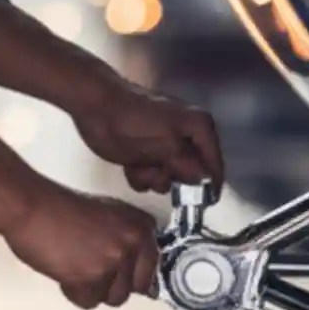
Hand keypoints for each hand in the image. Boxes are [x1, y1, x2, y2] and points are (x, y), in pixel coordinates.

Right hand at [5, 183, 160, 309]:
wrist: (33, 208)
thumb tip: (146, 282)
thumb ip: (128, 242)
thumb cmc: (63, 210)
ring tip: (75, 265)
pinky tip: (64, 271)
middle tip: (92, 269)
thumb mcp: (110, 217)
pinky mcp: (91, 278)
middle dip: (114, 284)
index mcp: (141, 227)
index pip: (152, 268)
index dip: (133, 274)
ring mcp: (113, 262)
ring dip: (94, 289)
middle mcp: (133, 244)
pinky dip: (74, 292)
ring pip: (113, 298)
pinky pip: (89, 302)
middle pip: (136, 288)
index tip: (119, 273)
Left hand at [72, 83, 224, 194]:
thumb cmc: (129, 121)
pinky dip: (141, 174)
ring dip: (152, 177)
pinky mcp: (150, 149)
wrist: (94, 105)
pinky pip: (152, 174)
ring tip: (138, 163)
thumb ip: (189, 166)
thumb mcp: (165, 147)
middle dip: (170, 179)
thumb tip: (205, 181)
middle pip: (191, 175)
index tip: (197, 204)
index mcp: (199, 126)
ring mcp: (168, 142)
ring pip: (169, 177)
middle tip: (155, 171)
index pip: (214, 166)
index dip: (207, 187)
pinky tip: (130, 163)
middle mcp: (188, 133)